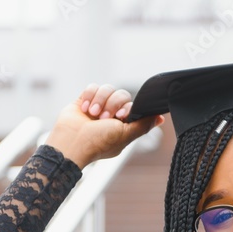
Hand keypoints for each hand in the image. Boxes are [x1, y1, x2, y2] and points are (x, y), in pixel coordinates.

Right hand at [45, 84, 164, 168]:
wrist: (71, 142)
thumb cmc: (98, 143)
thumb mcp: (125, 135)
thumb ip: (143, 125)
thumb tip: (161, 119)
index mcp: (123, 124)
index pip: (132, 105)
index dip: (127, 108)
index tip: (120, 116)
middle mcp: (111, 115)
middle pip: (121, 94)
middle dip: (112, 104)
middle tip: (104, 118)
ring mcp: (97, 107)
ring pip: (106, 89)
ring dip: (100, 100)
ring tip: (93, 114)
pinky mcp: (83, 101)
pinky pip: (92, 87)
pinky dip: (89, 96)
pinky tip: (84, 109)